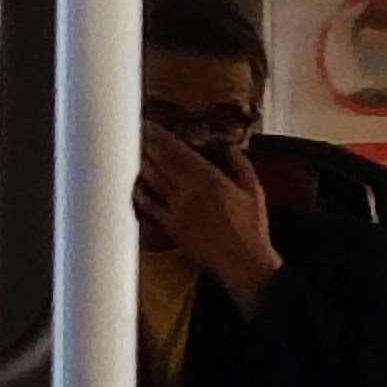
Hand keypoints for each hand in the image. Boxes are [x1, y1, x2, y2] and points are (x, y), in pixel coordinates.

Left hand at [135, 124, 281, 315]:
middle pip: (160, 162)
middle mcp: (188, 190)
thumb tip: (232, 148)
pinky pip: (150, 208)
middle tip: (135, 133)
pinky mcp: (171, 227)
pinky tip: (136, 187)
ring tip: (132, 153)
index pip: (177, 151)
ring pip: (152, 181)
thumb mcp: (254, 191)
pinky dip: (140, 195)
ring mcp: (176, 210)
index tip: (149, 125)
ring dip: (141, 165)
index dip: (160, 136)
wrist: (242, 261)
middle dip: (146, 145)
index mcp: (209, 178)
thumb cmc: (252, 227)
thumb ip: (241, 166)